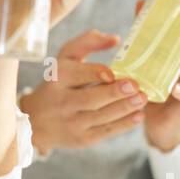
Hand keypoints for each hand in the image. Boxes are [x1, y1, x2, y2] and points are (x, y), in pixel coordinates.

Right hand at [18, 29, 146, 154]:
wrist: (36, 121)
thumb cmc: (57, 83)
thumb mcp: (65, 59)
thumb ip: (87, 42)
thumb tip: (116, 39)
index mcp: (57, 78)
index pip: (78, 75)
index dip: (95, 74)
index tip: (112, 73)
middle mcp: (62, 102)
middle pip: (91, 99)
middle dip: (114, 93)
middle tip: (135, 86)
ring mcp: (72, 123)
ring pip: (101, 116)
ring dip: (124, 108)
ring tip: (142, 98)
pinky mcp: (82, 139)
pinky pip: (106, 132)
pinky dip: (124, 124)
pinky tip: (138, 116)